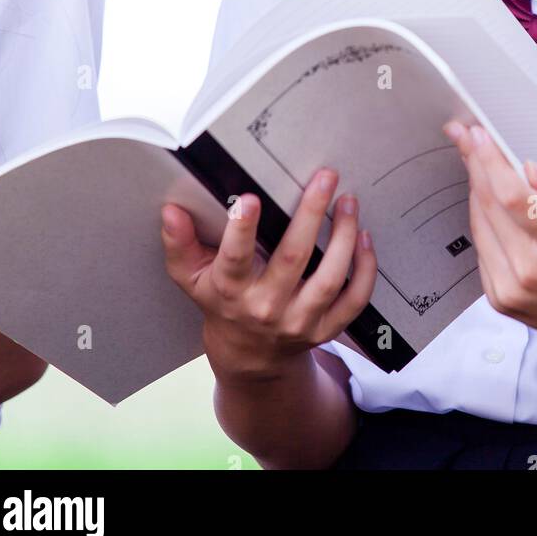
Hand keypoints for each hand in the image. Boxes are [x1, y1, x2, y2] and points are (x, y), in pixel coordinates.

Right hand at [161, 168, 377, 382]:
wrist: (249, 359)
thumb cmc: (220, 303)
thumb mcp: (192, 278)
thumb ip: (180, 244)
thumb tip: (171, 211)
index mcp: (230, 291)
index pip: (234, 260)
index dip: (242, 230)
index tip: (250, 198)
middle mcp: (266, 307)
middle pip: (292, 259)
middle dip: (309, 214)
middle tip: (325, 177)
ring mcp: (299, 321)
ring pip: (329, 279)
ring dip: (342, 237)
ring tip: (348, 201)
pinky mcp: (326, 329)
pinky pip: (354, 300)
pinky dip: (364, 270)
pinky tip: (364, 237)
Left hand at [442, 120, 536, 371]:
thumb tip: (532, 167)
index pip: (513, 196)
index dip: (490, 161)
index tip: (479, 134)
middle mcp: (530, 271)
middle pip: (489, 205)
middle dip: (475, 164)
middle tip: (466, 135)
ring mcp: (510, 289)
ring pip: (480, 223)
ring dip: (476, 188)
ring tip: (478, 160)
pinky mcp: (499, 299)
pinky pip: (482, 246)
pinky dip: (483, 218)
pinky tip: (491, 200)